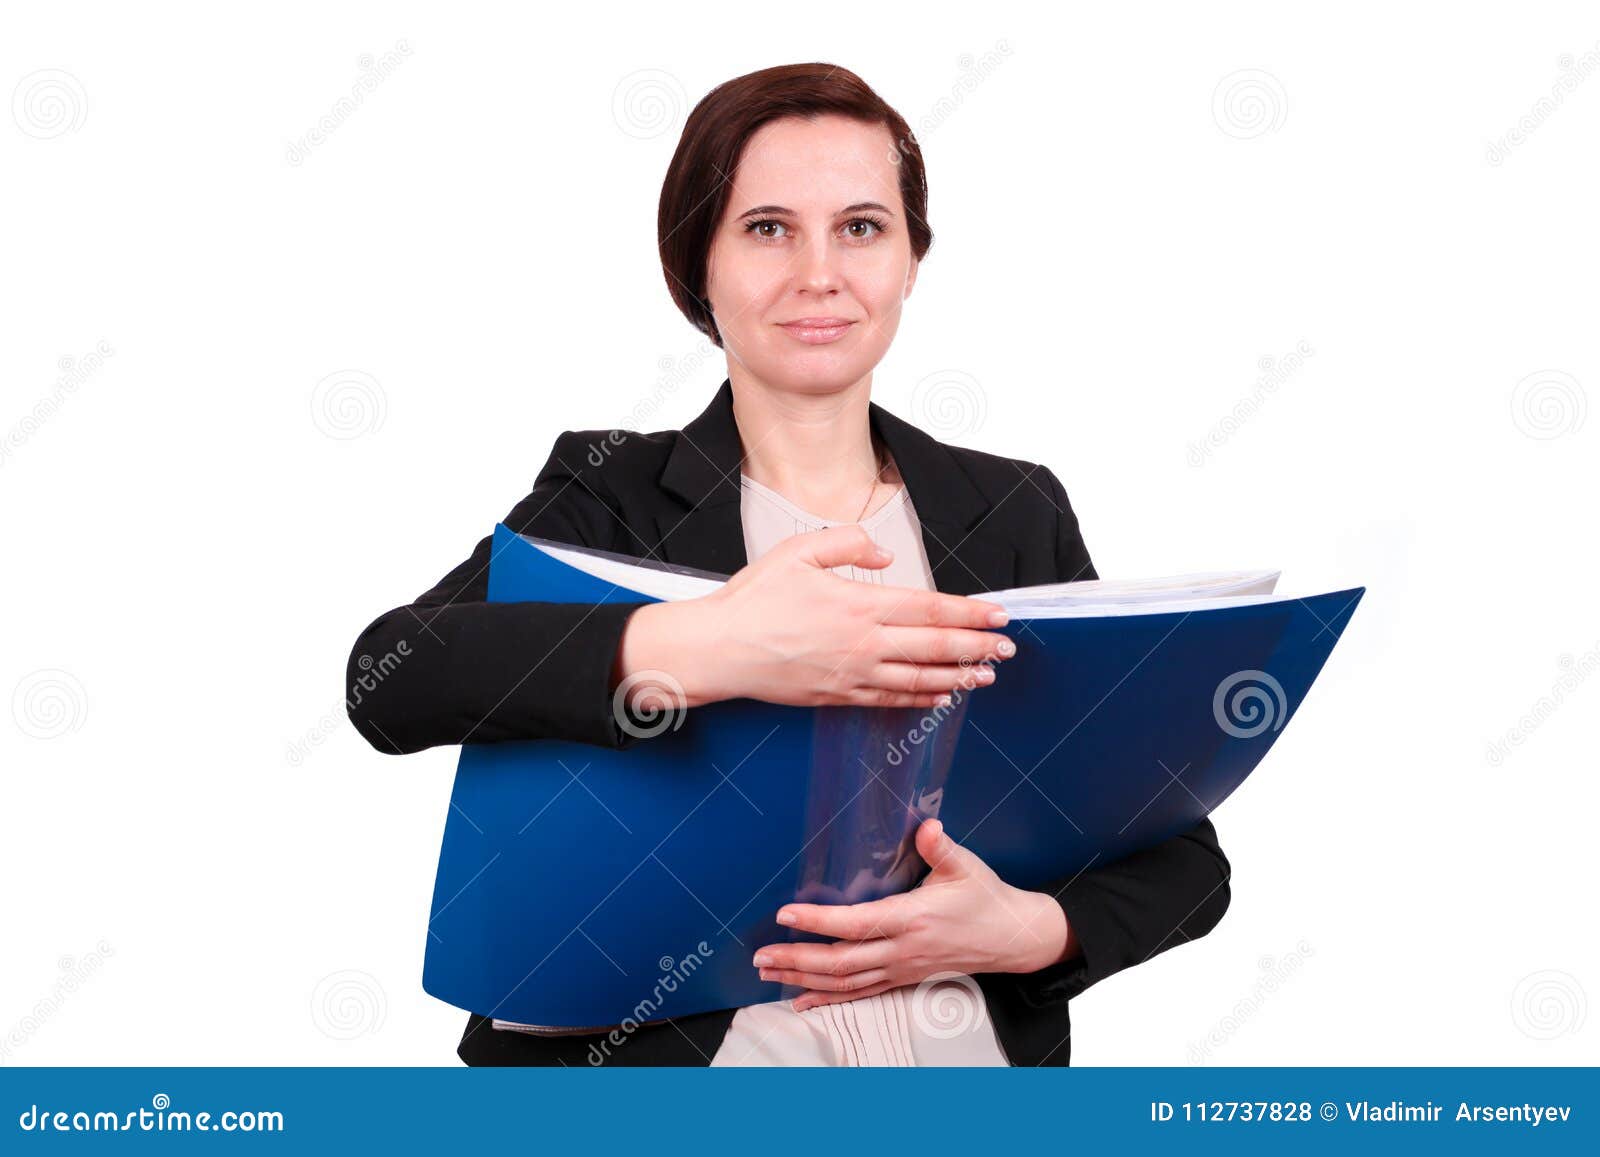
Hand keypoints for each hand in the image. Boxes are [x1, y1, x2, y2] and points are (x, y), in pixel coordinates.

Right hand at [615, 524, 1016, 709]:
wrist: (719, 649)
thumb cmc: (754, 599)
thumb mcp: (798, 552)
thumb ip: (847, 544)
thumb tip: (883, 554)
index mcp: (859, 604)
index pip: (930, 609)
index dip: (970, 613)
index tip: (998, 614)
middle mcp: (864, 643)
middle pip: (936, 646)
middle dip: (977, 647)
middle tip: (1007, 648)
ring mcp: (853, 674)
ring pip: (920, 678)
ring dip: (958, 677)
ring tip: (986, 676)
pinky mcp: (838, 695)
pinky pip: (891, 699)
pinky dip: (920, 698)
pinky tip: (939, 696)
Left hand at [750, 819, 1079, 1011]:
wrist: (1012, 938)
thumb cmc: (985, 898)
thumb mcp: (967, 866)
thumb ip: (941, 848)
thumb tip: (927, 826)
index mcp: (912, 919)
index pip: (856, 923)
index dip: (818, 921)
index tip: (785, 914)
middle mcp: (902, 950)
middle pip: (841, 962)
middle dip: (797, 958)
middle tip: (760, 955)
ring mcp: (901, 969)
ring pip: (845, 982)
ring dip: (803, 978)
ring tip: (768, 972)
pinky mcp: (903, 978)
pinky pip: (860, 994)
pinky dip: (827, 998)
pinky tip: (801, 999)